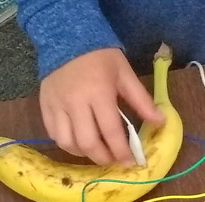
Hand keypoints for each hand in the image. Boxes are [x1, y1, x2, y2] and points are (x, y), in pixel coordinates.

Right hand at [39, 48, 164, 166]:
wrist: (66, 38)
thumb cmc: (100, 56)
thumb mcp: (125, 74)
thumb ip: (141, 100)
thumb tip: (160, 122)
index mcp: (98, 93)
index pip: (110, 131)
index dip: (121, 151)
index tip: (130, 162)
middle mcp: (75, 103)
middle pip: (87, 143)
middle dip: (103, 158)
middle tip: (113, 160)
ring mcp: (56, 106)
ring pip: (67, 143)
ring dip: (84, 154)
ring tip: (97, 151)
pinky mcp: (44, 106)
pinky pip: (53, 135)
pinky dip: (67, 144)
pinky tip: (79, 142)